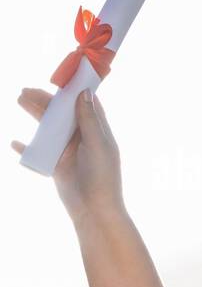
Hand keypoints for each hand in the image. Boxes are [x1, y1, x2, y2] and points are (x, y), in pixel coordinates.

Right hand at [12, 87, 123, 226]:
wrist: (94, 210)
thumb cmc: (102, 177)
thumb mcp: (97, 145)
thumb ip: (89, 120)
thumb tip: (84, 92)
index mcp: (98, 132)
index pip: (86, 104)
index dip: (74, 90)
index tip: (60, 77)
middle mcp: (84, 139)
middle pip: (62, 114)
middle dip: (46, 100)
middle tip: (26, 89)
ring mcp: (69, 151)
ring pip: (49, 128)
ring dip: (35, 114)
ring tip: (19, 100)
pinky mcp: (57, 165)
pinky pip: (39, 152)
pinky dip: (27, 147)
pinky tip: (15, 143)